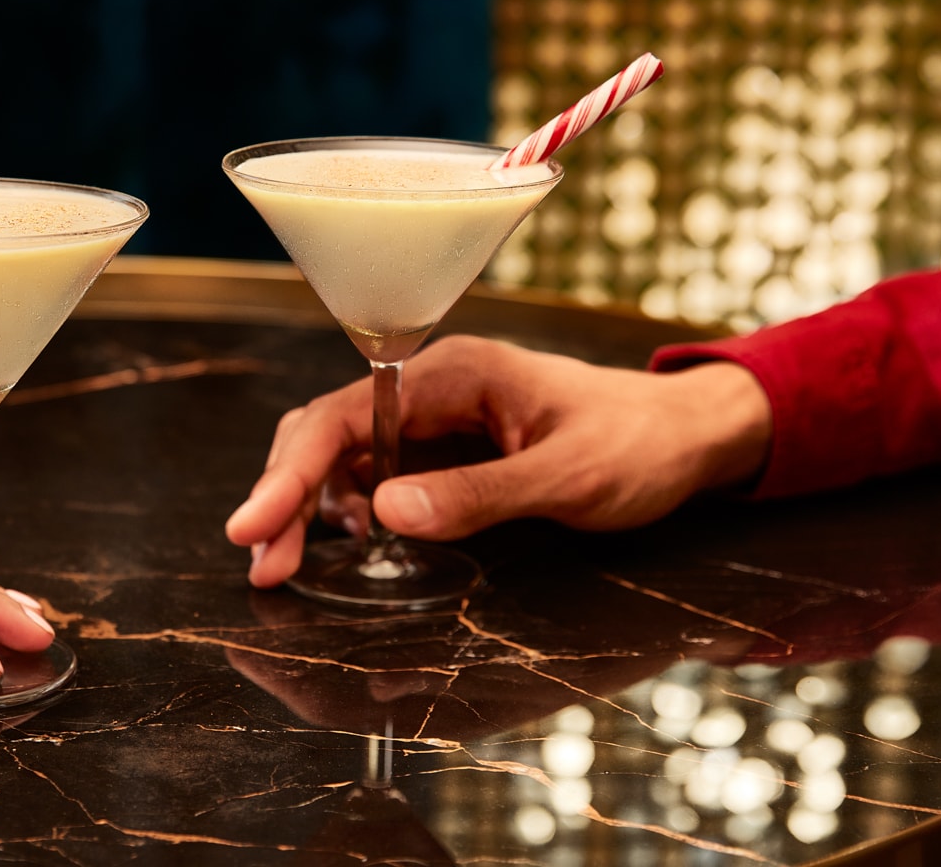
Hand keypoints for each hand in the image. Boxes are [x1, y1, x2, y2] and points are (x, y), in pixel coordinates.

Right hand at [225, 335, 772, 587]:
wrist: (688, 437)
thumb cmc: (640, 447)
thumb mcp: (569, 481)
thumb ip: (479, 495)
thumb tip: (384, 512)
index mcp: (454, 376)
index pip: (345, 417)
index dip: (290, 473)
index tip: (252, 526)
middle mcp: (432, 389)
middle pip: (327, 433)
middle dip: (284, 495)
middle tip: (263, 566)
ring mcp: (435, 417)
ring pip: (342, 453)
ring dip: (305, 505)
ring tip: (283, 563)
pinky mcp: (444, 447)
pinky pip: (374, 471)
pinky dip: (343, 506)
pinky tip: (344, 540)